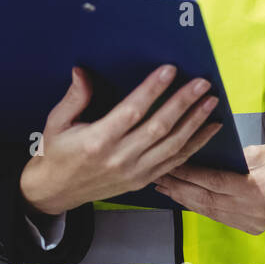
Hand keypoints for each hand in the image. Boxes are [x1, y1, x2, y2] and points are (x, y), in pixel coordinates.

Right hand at [19, 65, 222, 215]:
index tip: (170, 70)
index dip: (152, 89)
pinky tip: (209, 129)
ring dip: (195, 123)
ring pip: (172, 146)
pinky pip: (174, 162)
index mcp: (98, 141)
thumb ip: (74, 97)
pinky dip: (195, 145)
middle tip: (202, 83)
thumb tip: (83, 71)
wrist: (53, 193)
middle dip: (183, 103)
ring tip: (211, 102)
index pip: (132, 111)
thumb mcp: (56, 123)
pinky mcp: (142, 180)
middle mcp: (119, 158)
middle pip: (159, 127)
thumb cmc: (55, 154)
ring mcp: (134, 172)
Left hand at [153, 144, 264, 235]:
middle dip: (180, 188)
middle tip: (159, 176)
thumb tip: (201, 157)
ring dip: (185, 199)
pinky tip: (184, 198)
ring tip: (165, 187)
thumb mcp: (263, 151)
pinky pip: (219, 216)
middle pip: (208, 199)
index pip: (216, 181)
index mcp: (261, 187)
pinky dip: (200, 207)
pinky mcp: (251, 228)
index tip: (171, 163)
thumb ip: (233, 158)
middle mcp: (256, 210)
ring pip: (210, 211)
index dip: (191, 173)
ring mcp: (253, 222)